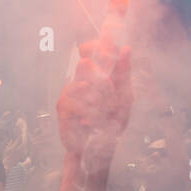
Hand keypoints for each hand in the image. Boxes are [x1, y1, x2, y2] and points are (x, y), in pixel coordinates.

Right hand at [56, 34, 131, 165]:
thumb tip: (126, 48)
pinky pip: (77, 101)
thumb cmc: (112, 120)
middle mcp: (82, 78)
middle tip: (111, 99)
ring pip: (85, 83)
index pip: (91, 47)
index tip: (105, 52)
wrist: (100, 146)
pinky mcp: (64, 105)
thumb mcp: (125, 95)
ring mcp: (70, 90)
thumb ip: (124, 72)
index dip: (97, 44)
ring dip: (100, 99)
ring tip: (104, 113)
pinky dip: (89, 111)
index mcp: (97, 72)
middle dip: (105, 82)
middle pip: (87, 62)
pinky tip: (90, 120)